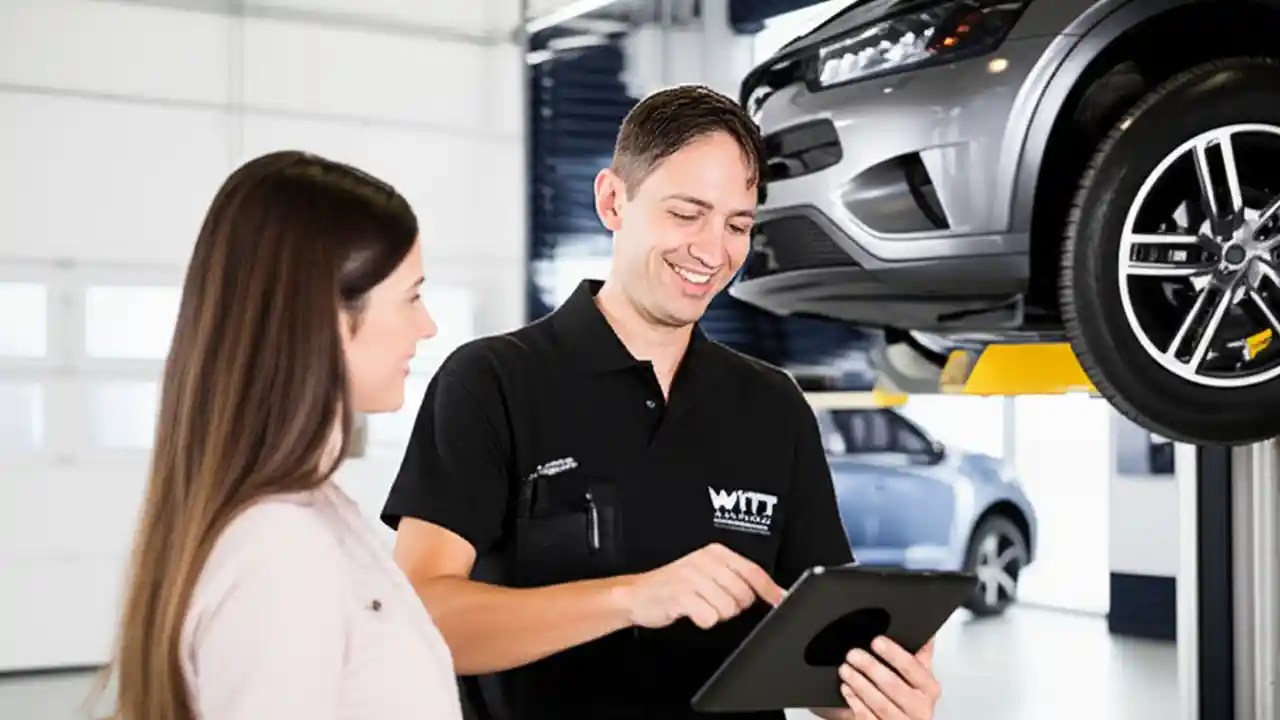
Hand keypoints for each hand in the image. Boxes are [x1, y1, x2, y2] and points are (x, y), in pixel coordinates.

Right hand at [614, 543, 784, 629]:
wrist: (638, 594)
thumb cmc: (675, 585)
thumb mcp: (707, 573)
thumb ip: (737, 579)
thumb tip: (774, 592)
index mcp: (715, 553)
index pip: (752, 571)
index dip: (770, 589)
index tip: (781, 600)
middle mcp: (705, 561)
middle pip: (743, 595)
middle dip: (733, 606)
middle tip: (714, 602)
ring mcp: (692, 577)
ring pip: (728, 609)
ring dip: (716, 614)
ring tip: (701, 605)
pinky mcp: (681, 595)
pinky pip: (709, 618)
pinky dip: (702, 621)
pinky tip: (692, 612)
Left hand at [835, 636, 939, 718]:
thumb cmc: (907, 697)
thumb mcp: (917, 676)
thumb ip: (919, 655)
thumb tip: (925, 631)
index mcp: (928, 689)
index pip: (914, 668)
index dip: (895, 654)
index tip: (877, 641)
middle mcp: (919, 709)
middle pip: (894, 686)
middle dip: (871, 667)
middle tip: (853, 654)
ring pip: (880, 704)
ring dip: (859, 684)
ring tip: (846, 669)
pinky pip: (867, 718)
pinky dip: (854, 702)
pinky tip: (847, 689)